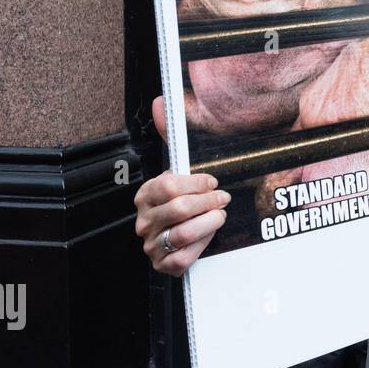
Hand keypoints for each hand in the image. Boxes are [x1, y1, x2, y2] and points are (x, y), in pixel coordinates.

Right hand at [135, 96, 229, 275]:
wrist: (178, 238)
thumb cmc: (183, 200)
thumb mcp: (181, 172)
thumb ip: (173, 136)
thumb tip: (161, 103)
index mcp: (146, 195)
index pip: (169, 185)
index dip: (196, 183)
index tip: (212, 182)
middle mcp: (144, 220)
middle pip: (179, 208)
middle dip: (208, 202)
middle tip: (223, 198)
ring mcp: (152, 244)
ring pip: (183, 233)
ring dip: (209, 222)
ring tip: (219, 215)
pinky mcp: (163, 265)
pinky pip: (184, 257)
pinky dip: (202, 245)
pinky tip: (210, 235)